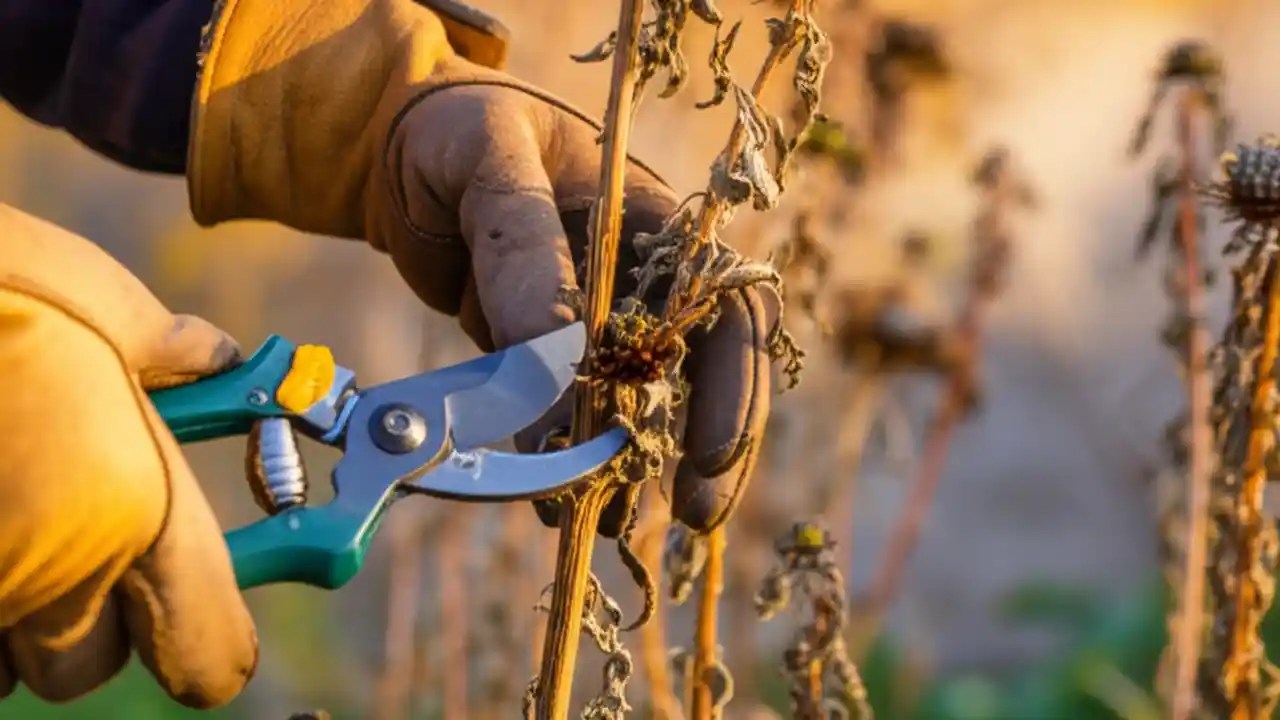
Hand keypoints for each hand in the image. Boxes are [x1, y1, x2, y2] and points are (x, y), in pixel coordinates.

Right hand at [0, 205, 256, 705]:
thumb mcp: (91, 301)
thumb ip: (167, 353)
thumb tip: (214, 359)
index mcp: (132, 513)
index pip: (207, 656)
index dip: (208, 636)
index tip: (198, 603)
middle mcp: (47, 579)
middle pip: (93, 663)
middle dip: (94, 616)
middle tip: (79, 535)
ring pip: (5, 668)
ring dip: (13, 617)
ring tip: (0, 521)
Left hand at [383, 85, 778, 534]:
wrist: (404, 147)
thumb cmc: (463, 130)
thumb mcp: (493, 166)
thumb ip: (525, 258)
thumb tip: (554, 375)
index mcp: (661, 226)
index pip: (728, 314)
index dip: (731, 391)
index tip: (704, 460)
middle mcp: (649, 282)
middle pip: (710, 374)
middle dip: (708, 448)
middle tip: (689, 516)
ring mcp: (605, 324)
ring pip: (650, 406)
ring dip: (638, 466)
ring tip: (612, 521)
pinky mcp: (558, 359)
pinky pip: (583, 416)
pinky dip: (578, 458)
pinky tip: (563, 500)